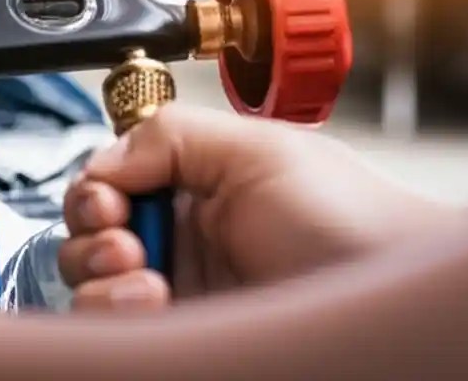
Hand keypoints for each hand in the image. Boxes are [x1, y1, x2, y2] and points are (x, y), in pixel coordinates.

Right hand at [58, 104, 453, 309]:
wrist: (382, 298)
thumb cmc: (352, 224)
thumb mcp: (259, 150)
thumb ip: (171, 134)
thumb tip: (104, 158)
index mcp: (193, 186)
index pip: (108, 183)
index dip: (97, 190)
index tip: (112, 200)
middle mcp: (179, 239)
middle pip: (86, 233)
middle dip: (91, 232)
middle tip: (127, 240)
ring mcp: (177, 292)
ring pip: (88, 284)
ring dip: (98, 275)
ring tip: (147, 278)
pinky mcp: (178, 333)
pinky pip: (112, 328)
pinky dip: (112, 311)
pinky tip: (154, 302)